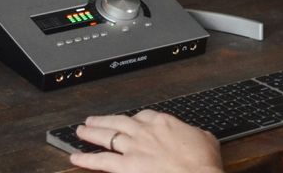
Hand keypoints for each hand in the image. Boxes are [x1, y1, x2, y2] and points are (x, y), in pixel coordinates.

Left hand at [69, 110, 221, 172]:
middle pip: (119, 121)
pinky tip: (75, 158)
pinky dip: (86, 159)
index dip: (133, 118)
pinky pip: (102, 161)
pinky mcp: (126, 166)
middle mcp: (145, 132)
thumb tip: (198, 135)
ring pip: (106, 136)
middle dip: (104, 120)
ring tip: (81, 131)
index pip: (143, 115)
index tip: (129, 120)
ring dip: (91, 133)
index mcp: (163, 123)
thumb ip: (196, 134)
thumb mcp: (206, 139)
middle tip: (93, 120)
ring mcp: (134, 148)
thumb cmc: (203, 163)